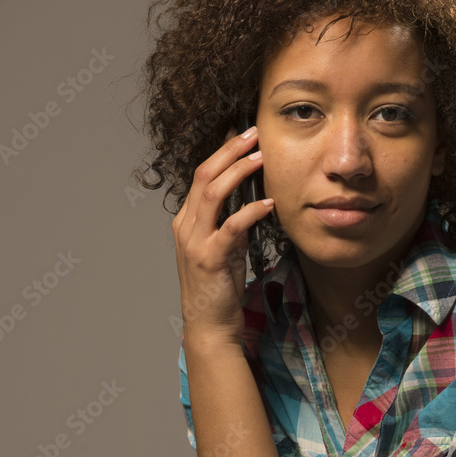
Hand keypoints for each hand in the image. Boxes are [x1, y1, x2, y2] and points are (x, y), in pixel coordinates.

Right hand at [171, 124, 273, 346]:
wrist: (210, 324)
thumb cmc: (220, 287)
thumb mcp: (225, 247)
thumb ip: (232, 223)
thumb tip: (254, 199)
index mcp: (187, 221)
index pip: (203, 175)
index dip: (222, 151)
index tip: (243, 132)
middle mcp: (186, 226)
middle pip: (205, 175)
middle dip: (230, 150)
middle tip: (254, 132)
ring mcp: (195, 242)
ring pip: (213, 193)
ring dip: (238, 171)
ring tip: (261, 157)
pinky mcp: (210, 259)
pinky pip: (231, 226)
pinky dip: (251, 210)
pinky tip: (269, 203)